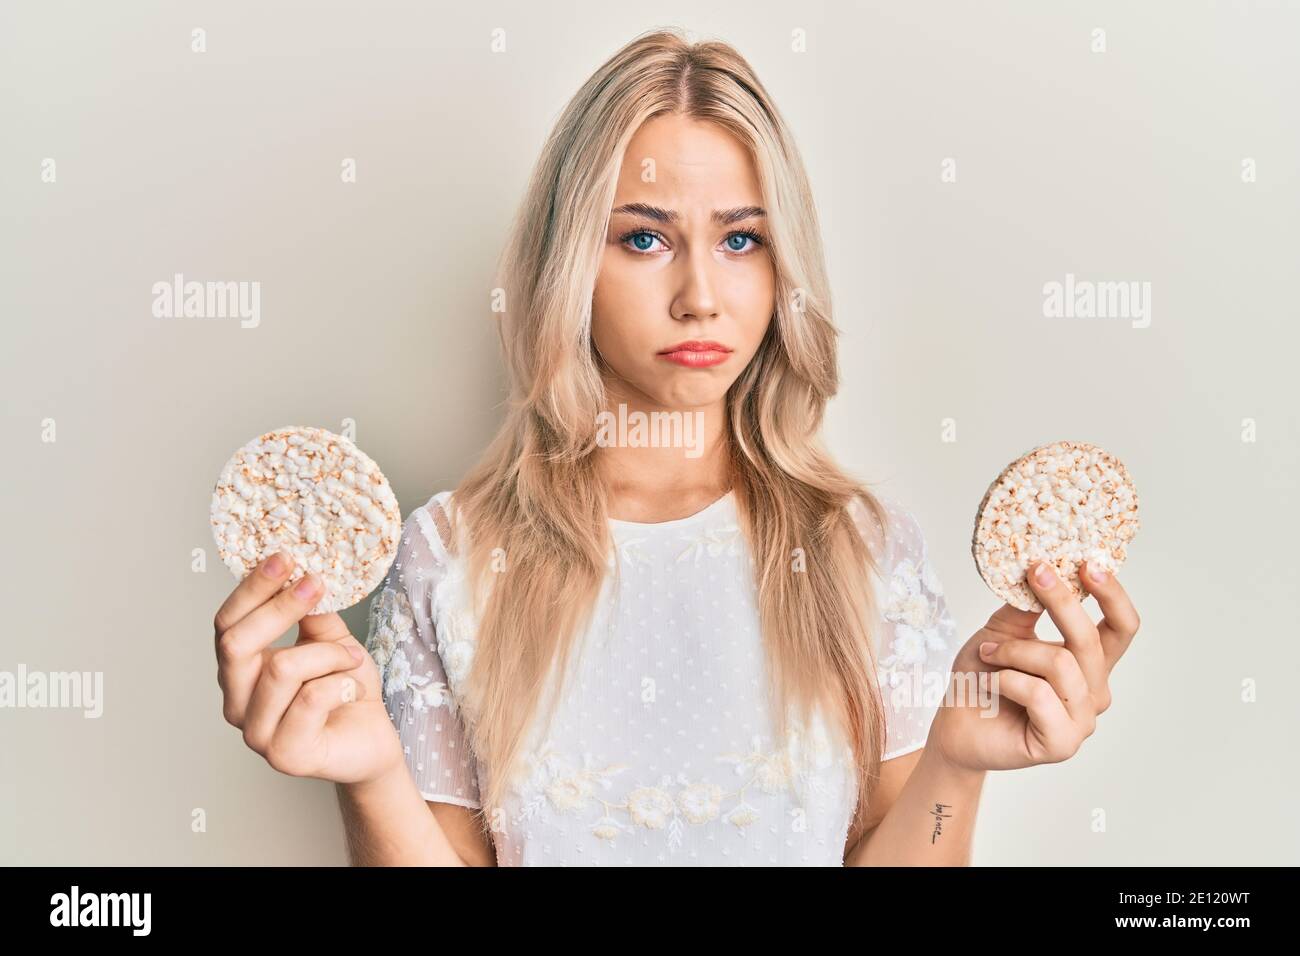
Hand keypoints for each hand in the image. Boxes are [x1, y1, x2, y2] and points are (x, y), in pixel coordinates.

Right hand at [213, 551, 403, 785]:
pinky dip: (341, 683)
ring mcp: (257, 733)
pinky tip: (353, 688)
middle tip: (316, 582)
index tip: (284, 557)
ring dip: (328, 654)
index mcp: (239, 671)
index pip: (226, 624)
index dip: (252, 588)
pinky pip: (311, 699)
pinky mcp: (286, 755)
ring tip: (353, 658)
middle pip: (235, 643)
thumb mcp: (331, 640)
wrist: (372, 740)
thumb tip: (302, 575)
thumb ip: (312, 614)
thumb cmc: (345, 689)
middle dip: (279, 607)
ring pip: (281, 668)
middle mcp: (237, 702)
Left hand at [926, 559, 1140, 772]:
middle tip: (1035, 572)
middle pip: (1091, 639)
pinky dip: (1008, 680)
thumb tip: (1046, 569)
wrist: (955, 723)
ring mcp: (1081, 720)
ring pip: (1060, 663)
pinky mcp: (1062, 743)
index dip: (1113, 595)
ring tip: (987, 653)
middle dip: (1061, 601)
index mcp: (1088, 662)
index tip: (1088, 563)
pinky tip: (991, 683)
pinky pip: (1040, 694)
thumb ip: (1027, 606)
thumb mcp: (1002, 630)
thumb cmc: (981, 677)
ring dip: (1014, 650)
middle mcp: (1093, 690)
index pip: (1122, 627)